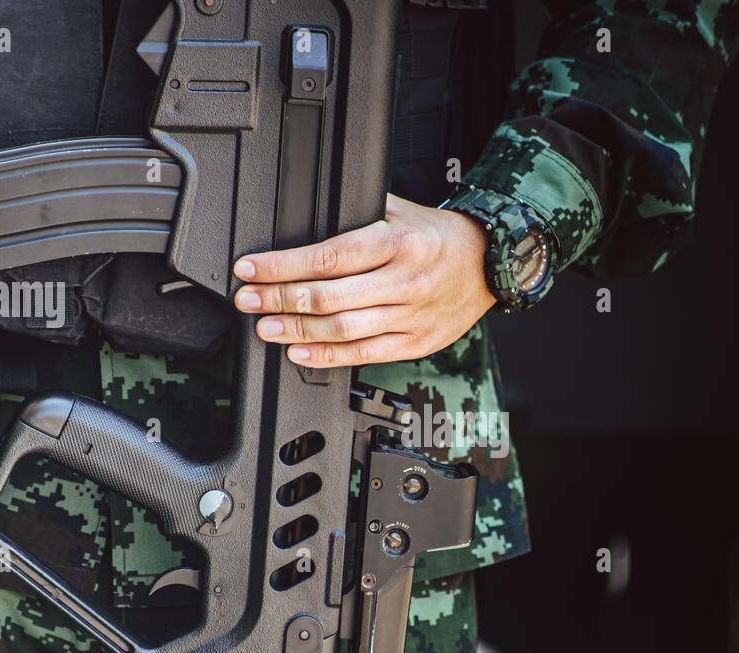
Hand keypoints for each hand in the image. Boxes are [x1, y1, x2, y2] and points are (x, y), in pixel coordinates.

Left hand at [232, 193, 495, 367]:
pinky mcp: (416, 343)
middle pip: (329, 296)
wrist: (489, 263)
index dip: (283, 266)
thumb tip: (300, 222)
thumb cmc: (439, 236)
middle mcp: (406, 281)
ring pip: (343, 330)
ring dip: (297, 330)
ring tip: (265, 326)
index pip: (328, 257)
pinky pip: (365, 354)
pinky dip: (328, 356)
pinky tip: (299, 352)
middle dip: (280, 299)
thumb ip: (356, 216)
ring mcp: (412, 316)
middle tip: (248, 299)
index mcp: (398, 242)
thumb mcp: (399, 210)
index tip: (252, 269)